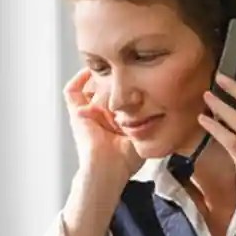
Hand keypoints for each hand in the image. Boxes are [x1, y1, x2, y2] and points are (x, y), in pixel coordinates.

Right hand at [64, 68, 140, 188]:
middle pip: (104, 88)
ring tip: (111, 66)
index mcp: (113, 120)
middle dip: (114, 77)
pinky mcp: (77, 114)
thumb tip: (164, 105)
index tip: (138, 74)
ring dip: (100, 77)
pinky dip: (79, 79)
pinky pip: (72, 91)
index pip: (117, 96)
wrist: (107, 170)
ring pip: (91, 87)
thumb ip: (149, 121)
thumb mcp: (143, 135)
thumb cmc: (125, 160)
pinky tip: (91, 71)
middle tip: (126, 67)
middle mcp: (99, 115)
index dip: (126, 85)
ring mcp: (87, 113)